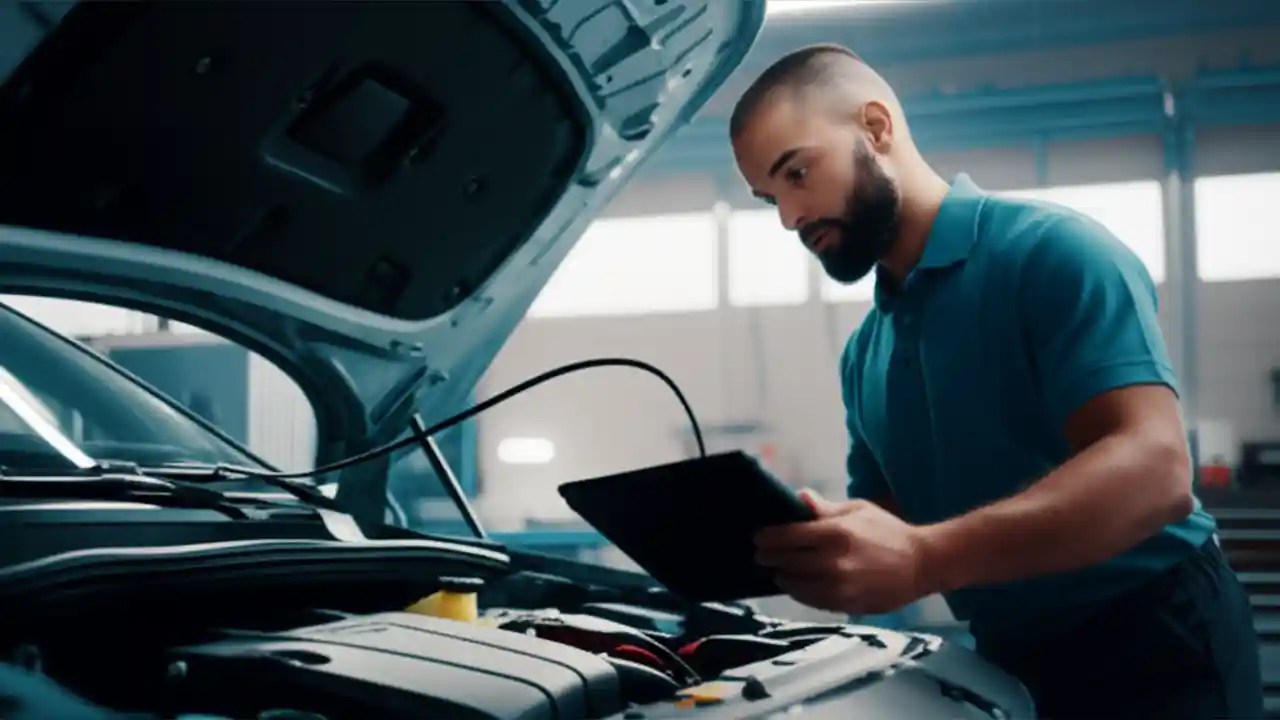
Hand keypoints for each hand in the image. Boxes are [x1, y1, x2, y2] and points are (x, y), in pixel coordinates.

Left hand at [754, 489, 932, 614]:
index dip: (767, 537)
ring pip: (794, 585)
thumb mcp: (858, 510)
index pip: (788, 536)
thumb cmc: (888, 531)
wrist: (922, 564)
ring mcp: (838, 587)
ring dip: (782, 577)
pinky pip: (811, 600)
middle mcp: (833, 562)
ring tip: (777, 571)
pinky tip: (797, 584)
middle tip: (761, 555)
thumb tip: (799, 497)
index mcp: (836, 533)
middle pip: (786, 561)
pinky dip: (800, 592)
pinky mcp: (844, 605)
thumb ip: (825, 509)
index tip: (757, 537)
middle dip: (769, 558)